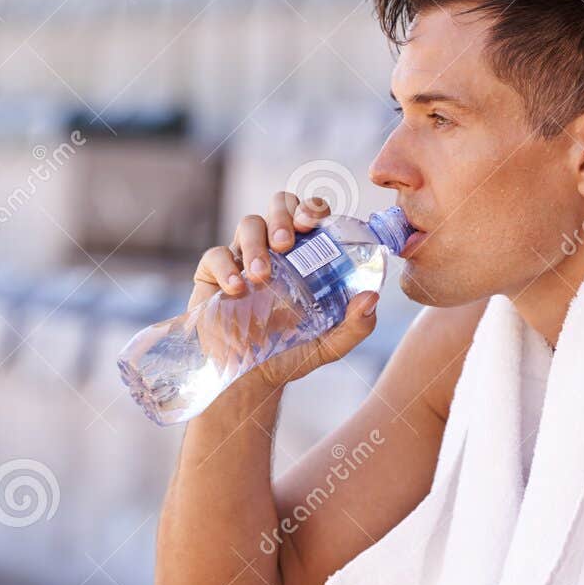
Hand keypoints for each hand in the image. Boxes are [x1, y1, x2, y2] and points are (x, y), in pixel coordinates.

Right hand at [188, 191, 380, 391]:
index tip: (312, 223)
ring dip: (256, 243)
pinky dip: (226, 267)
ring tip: (262, 275)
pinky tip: (236, 289)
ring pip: (248, 224)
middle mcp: (273, 248)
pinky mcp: (212, 275)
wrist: (251, 379)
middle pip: (277, 205)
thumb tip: (372, 297)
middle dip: (282, 215)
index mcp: (303, 254)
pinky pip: (215, 255)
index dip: (311, 208)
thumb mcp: (330, 344)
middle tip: (286, 243)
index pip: (308, 213)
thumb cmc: (292, 353)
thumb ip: (356, 325)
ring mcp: (241, 258)